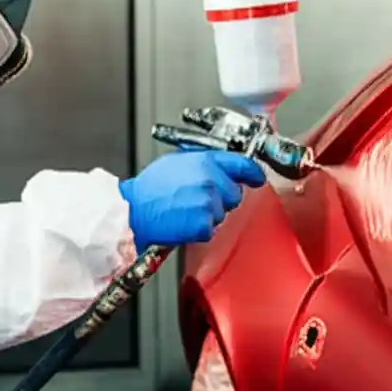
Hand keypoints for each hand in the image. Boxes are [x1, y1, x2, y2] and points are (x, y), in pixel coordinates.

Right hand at [118, 150, 266, 249]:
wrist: (135, 211)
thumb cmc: (149, 188)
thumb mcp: (176, 161)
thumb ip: (202, 162)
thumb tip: (219, 166)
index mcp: (206, 162)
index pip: (242, 164)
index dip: (253, 173)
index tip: (257, 177)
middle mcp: (212, 181)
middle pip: (234, 193)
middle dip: (221, 198)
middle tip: (197, 199)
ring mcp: (210, 204)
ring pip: (222, 212)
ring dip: (209, 214)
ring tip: (184, 209)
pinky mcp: (205, 225)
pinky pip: (210, 229)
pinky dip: (199, 229)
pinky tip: (182, 221)